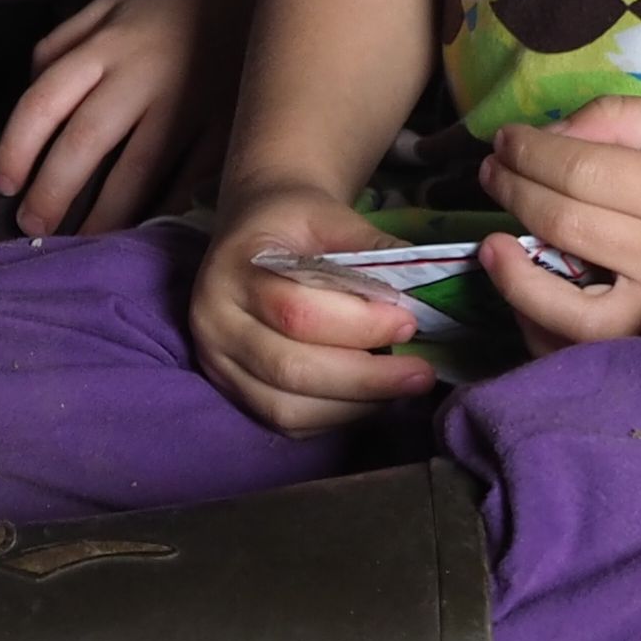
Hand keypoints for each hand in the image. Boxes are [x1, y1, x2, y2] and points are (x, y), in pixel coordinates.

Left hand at [0, 0, 252, 235]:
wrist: (260, 3)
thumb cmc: (170, 15)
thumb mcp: (108, 7)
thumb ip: (61, 44)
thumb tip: (26, 90)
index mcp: (104, 45)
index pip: (43, 101)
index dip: (16, 148)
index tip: (3, 185)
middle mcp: (140, 74)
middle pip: (84, 141)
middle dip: (52, 192)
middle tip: (33, 227)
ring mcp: (187, 103)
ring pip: (137, 170)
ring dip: (105, 214)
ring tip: (82, 242)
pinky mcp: (227, 126)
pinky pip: (190, 178)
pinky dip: (164, 209)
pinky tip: (143, 233)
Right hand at [190, 178, 441, 432]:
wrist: (252, 235)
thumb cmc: (293, 225)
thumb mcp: (330, 217)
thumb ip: (372, 248)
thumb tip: (427, 286)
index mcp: (231, 272)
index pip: (295, 311)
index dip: (358, 325)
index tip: (409, 321)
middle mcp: (213, 324)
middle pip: (289, 368)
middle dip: (365, 377)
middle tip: (419, 372)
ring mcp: (217, 364)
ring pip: (286, 408)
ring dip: (354, 405)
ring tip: (401, 388)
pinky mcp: (234, 393)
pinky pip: (287, 423)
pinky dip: (336, 418)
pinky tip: (370, 398)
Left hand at [480, 95, 640, 345]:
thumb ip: (619, 119)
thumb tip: (547, 137)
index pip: (585, 172)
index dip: (531, 152)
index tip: (506, 141)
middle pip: (566, 225)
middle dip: (514, 191)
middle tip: (493, 172)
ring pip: (566, 308)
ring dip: (515, 276)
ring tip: (492, 246)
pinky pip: (584, 347)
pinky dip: (542, 325)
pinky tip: (527, 291)